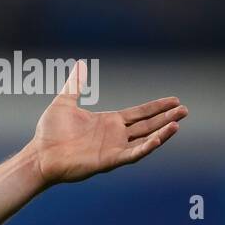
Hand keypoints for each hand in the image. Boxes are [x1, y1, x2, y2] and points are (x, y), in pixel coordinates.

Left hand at [30, 60, 187, 185]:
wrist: (39, 155)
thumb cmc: (49, 132)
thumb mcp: (64, 103)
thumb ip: (74, 85)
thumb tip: (79, 64)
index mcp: (108, 122)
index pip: (139, 113)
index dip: (156, 107)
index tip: (174, 100)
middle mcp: (115, 135)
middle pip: (147, 125)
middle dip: (166, 118)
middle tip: (185, 110)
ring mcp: (113, 148)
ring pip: (145, 139)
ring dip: (162, 132)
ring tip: (178, 123)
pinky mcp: (109, 160)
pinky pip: (133, 154)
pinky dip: (147, 147)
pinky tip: (160, 137)